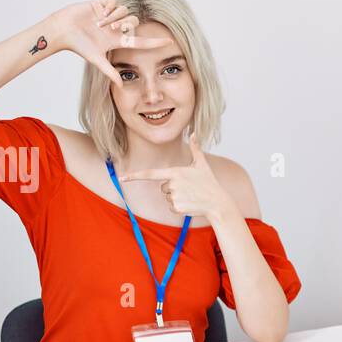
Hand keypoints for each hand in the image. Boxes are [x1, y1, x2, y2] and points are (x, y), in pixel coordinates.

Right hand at [44, 0, 171, 87]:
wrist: (62, 30)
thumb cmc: (78, 46)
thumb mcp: (96, 59)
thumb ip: (109, 71)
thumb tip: (121, 86)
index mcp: (117, 40)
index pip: (141, 41)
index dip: (155, 42)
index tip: (170, 42)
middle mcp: (116, 27)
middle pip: (134, 22)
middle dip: (125, 24)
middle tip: (111, 29)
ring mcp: (110, 15)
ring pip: (124, 11)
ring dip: (113, 17)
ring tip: (99, 24)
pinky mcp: (102, 4)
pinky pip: (114, 2)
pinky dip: (108, 8)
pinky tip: (98, 13)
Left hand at [119, 135, 236, 220]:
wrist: (218, 202)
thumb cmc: (209, 182)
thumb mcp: (202, 164)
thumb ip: (195, 148)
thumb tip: (194, 133)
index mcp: (175, 172)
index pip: (151, 174)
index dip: (135, 176)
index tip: (122, 178)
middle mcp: (172, 184)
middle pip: (163, 187)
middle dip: (173, 189)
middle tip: (188, 189)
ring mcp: (174, 196)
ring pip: (167, 198)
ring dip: (177, 198)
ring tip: (191, 196)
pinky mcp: (176, 207)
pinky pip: (171, 208)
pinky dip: (179, 208)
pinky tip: (190, 204)